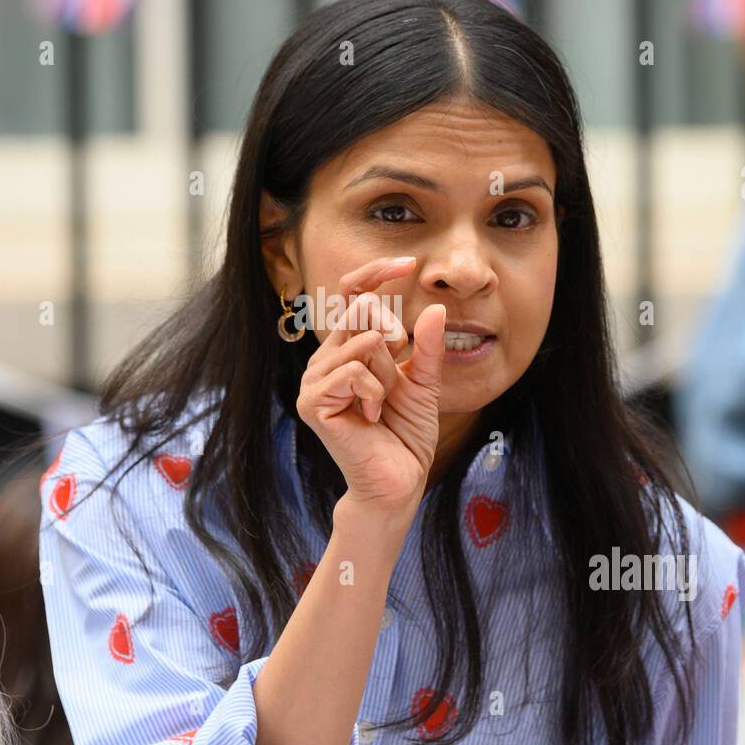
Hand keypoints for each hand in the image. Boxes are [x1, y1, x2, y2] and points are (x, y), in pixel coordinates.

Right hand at [295, 256, 445, 513]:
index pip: (351, 294)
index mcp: (347, 349)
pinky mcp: (312, 402)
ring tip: (381, 404)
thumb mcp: (424, 382)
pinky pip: (353, 371)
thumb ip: (425, 347)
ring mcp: (313, 381)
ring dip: (386, 374)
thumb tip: (433, 308)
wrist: (398, 481)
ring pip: (360, 343)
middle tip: (397, 379)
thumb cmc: (406, 435)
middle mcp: (325, 360)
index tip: (409, 264)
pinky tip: (371, 415)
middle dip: (392, 340)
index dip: (376, 272)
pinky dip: (374, 392)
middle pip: (360, 313)